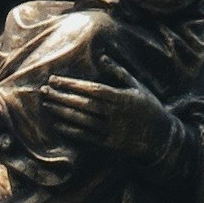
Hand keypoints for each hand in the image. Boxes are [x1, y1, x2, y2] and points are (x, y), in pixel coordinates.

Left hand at [28, 74, 174, 164]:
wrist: (160, 137)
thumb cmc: (148, 107)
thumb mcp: (137, 86)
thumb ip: (118, 72)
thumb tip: (102, 57)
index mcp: (121, 98)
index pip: (91, 89)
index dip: (71, 84)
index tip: (54, 79)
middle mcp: (114, 114)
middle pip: (82, 104)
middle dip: (61, 96)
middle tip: (43, 90)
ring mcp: (111, 131)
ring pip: (81, 120)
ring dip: (62, 112)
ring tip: (47, 104)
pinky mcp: (108, 145)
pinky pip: (85, 137)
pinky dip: (70, 130)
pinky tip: (57, 124)